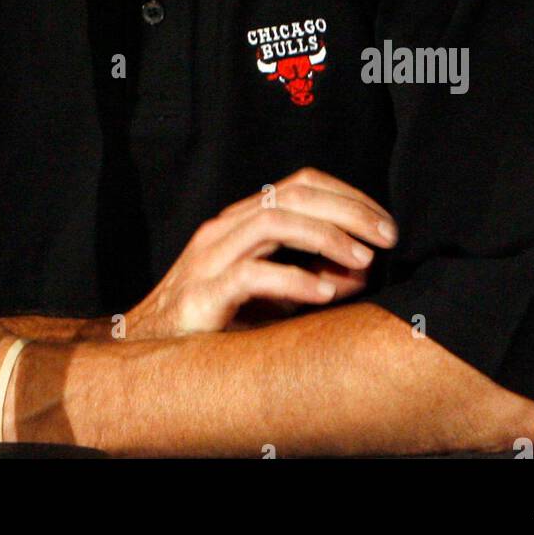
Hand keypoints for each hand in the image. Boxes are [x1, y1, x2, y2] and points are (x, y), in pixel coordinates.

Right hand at [122, 167, 397, 339]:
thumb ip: (312, 279)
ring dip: (326, 237)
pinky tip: (325, 294)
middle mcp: (225, 229)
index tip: (384, 223)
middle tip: (387, 237)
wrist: (146, 350)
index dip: (347, 196)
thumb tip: (361, 271)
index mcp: (241, 221)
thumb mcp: (271, 296)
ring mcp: (211, 257)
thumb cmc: (213, 323)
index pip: (299, 184)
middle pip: (292, 195)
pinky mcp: (203, 293)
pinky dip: (294, 280)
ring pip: (273, 222)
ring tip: (362, 261)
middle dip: (348, 210)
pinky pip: (252, 275)